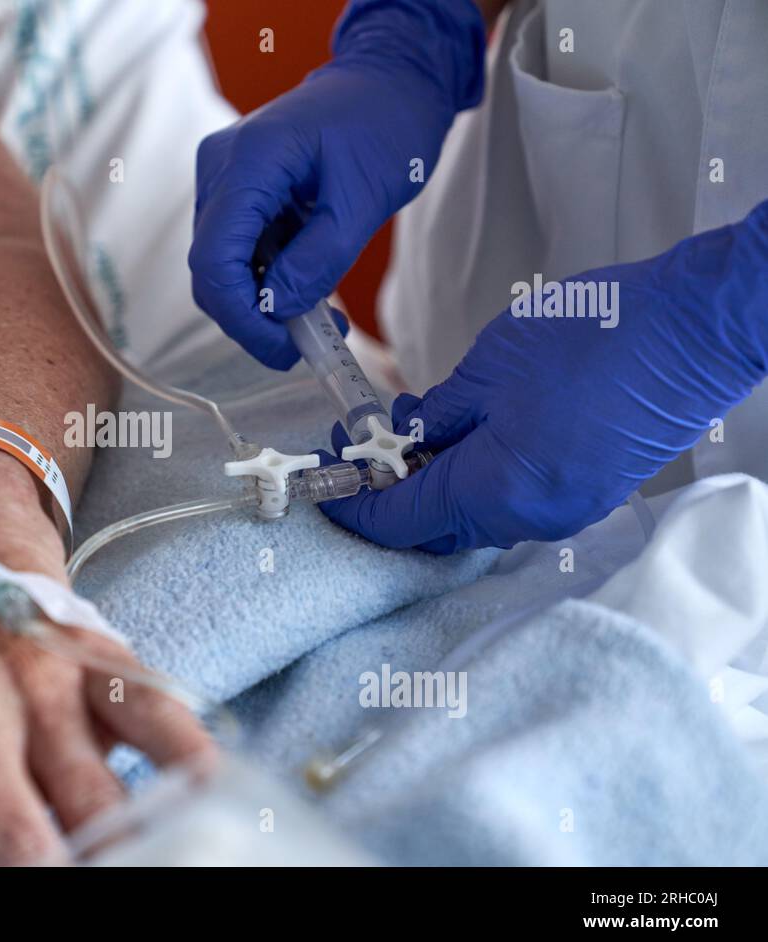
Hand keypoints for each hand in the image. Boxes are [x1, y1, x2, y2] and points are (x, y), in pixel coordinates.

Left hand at [0, 443, 213, 864]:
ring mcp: (33, 685)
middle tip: (107, 887)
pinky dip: (185, 762)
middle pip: (27, 848)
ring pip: (95, 799)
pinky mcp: (92, 650)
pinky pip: (153, 715)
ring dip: (131, 848)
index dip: (1, 904)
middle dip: (74, 879)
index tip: (38, 915)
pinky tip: (209, 793)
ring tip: (165, 863)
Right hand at [188, 0, 484, 368]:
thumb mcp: (362, 200)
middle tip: (306, 343)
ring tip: (320, 313)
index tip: (283, 349)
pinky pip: (238, 249)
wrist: (388, 81)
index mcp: (248, 161)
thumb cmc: (384, 124)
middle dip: (253, 316)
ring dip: (263, 300)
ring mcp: (222, 177)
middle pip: (211, 268)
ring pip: (222, 265)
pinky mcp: (235, 190)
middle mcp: (220, 168)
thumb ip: (317, 261)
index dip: (241, 317)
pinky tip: (305, 283)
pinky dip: (268, 278)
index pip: (215, 259)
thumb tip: (276, 310)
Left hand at [319, 201, 767, 551]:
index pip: (402, 520)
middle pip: (437, 529)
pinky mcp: (586, 492)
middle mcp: (529, 518)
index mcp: (495, 491)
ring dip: (436, 486)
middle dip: (392, 499)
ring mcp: (564, 510)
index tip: (325, 487)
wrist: (695, 333)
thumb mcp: (490, 366)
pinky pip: (513, 502)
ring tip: (410, 435)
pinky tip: (464, 437)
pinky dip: (476, 480)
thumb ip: (438, 414)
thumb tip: (407, 438)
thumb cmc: (596, 339)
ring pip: (475, 517)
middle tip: (362, 452)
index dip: (355, 507)